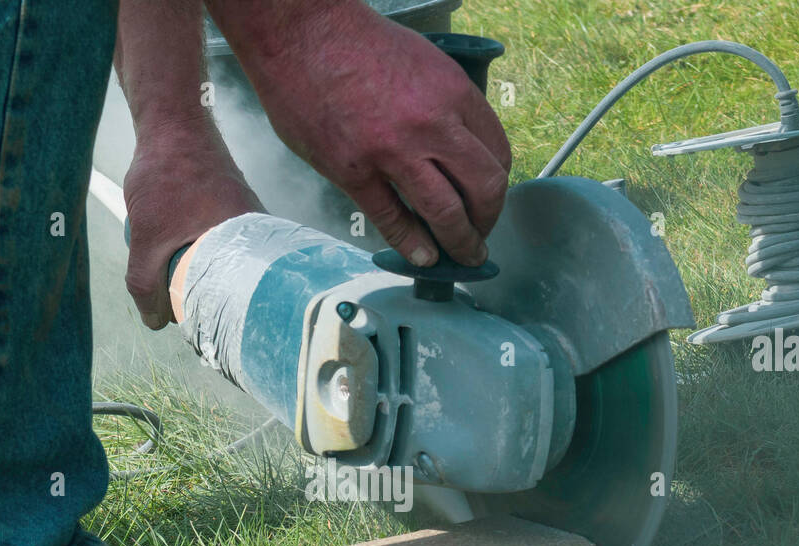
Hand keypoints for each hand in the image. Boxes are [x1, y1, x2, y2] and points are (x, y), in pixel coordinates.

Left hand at [122, 118, 263, 329]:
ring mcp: (249, 219)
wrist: (171, 121)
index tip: (201, 331)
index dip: (220, 317)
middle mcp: (259, 232)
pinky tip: (179, 250)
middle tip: (182, 308)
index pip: (244, 298)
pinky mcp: (236, 208)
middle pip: (235, 283)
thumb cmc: (166, 174)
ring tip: (176, 280)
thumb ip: (146, 281)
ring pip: (225, 263)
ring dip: (200, 273)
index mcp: (249, 242)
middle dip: (208, 298)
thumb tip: (154, 323)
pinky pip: (220, 243)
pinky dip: (200, 251)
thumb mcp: (148, 235)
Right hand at [217, 2, 511, 267]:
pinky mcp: (353, 172)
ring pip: (445, 213)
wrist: (301, 35)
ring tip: (461, 257)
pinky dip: (412, 245)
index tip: (490, 198)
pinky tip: (422, 257)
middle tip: (482, 235)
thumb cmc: (356, 43)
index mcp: (453, 92)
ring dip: (460, 242)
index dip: (498, 184)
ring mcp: (392, 152)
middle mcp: (431, 124)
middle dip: (488, 220)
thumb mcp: (423, 62)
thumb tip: (455, 148)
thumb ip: (444, 106)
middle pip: (483, 188)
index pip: (497, 152)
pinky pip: (392, 220)